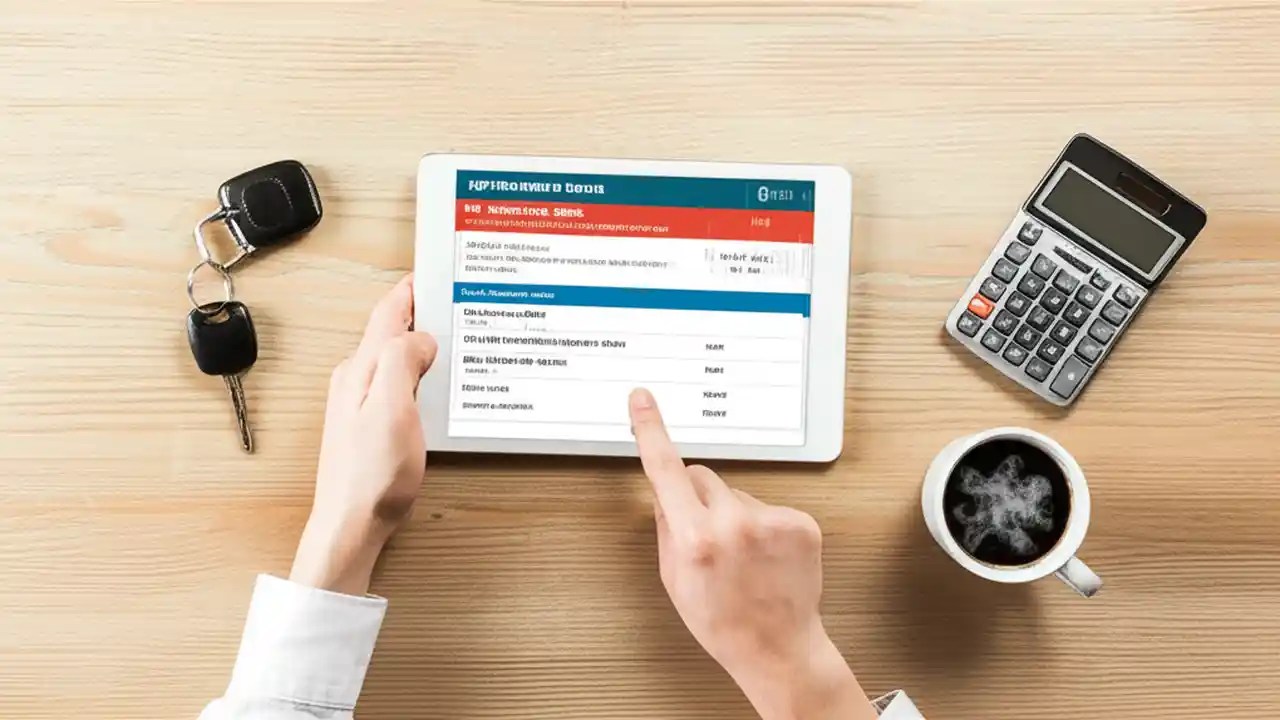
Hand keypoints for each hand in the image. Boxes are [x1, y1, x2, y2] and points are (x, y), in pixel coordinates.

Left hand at [290, 275, 436, 594]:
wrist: (349, 526)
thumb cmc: (371, 476)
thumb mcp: (393, 409)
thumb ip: (404, 362)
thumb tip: (421, 336)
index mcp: (362, 369)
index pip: (388, 312)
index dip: (412, 289)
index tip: (436, 271)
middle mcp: (357, 380)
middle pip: (391, 332)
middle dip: (421, 312)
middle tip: (453, 301)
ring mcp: (360, 404)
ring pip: (395, 358)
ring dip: (421, 343)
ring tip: (450, 336)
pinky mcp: (370, 426)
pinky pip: (397, 384)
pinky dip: (419, 374)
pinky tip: (434, 384)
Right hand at [629, 389, 875, 719]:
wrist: (777, 648)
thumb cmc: (722, 621)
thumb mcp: (674, 578)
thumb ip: (667, 528)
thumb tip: (666, 494)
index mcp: (695, 539)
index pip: (666, 471)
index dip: (651, 431)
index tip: (643, 400)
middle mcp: (734, 524)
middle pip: (703, 478)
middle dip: (697, 498)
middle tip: (706, 538)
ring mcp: (771, 521)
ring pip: (737, 495)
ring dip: (734, 515)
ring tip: (743, 559)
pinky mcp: (799, 523)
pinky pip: (768, 507)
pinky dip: (764, 526)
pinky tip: (765, 558)